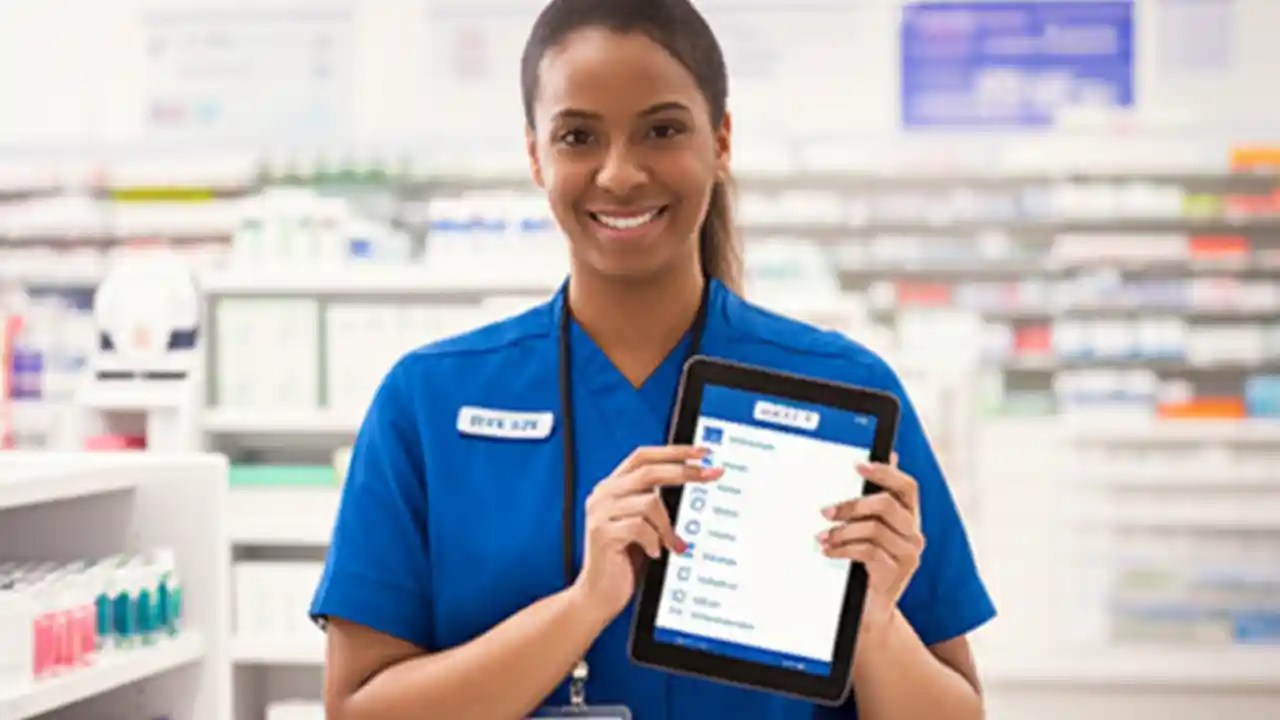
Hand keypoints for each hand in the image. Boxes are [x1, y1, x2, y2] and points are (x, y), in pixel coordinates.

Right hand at [572, 445, 722, 622]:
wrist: (599, 593)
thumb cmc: (624, 559)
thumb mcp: (643, 523)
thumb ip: (654, 501)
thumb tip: (693, 479)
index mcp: (613, 487)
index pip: (643, 456)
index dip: (674, 451)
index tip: (703, 452)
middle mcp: (603, 495)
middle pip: (649, 471)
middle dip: (684, 472)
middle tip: (712, 476)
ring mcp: (600, 513)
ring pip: (649, 502)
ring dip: (667, 526)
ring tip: (671, 544)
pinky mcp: (603, 533)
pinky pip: (641, 528)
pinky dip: (654, 542)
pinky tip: (653, 553)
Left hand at [816, 454, 923, 635]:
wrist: (869, 610)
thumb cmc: (865, 564)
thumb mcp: (866, 531)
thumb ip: (870, 502)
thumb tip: (879, 462)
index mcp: (908, 517)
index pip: (907, 487)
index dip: (885, 472)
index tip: (857, 465)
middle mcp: (914, 534)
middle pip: (887, 505)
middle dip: (852, 505)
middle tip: (825, 511)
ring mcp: (908, 554)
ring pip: (874, 529)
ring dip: (842, 531)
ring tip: (821, 536)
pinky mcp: (897, 573)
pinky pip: (867, 551)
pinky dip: (842, 548)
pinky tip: (827, 550)